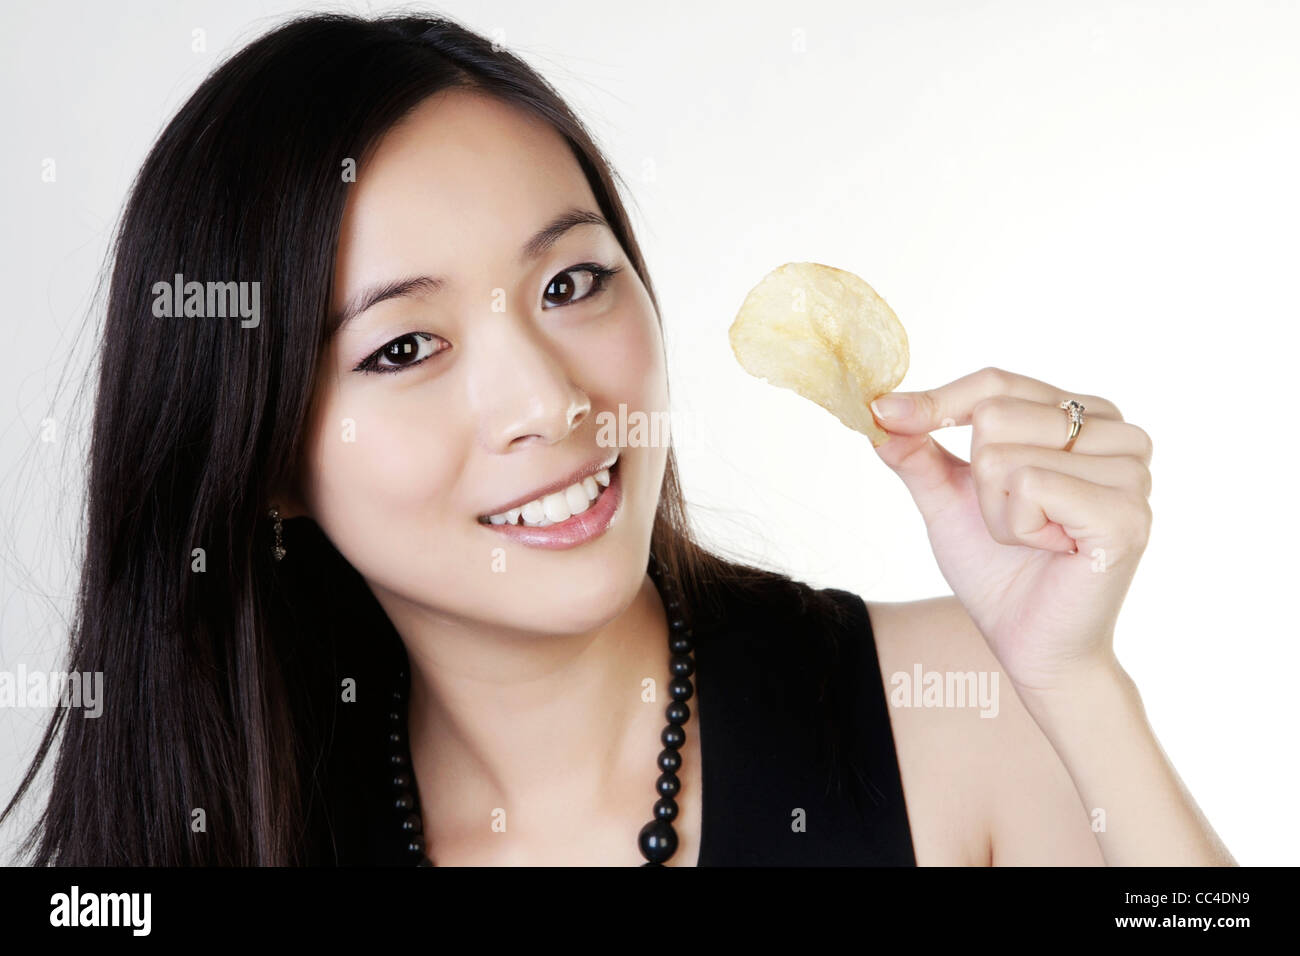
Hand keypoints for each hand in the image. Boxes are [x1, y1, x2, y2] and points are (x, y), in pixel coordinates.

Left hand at [869, 366, 1152, 692]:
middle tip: (1014, 524)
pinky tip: (1053, 550)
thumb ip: (918, 451)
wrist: (1030, 644)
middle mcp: (1118, 432)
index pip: (996, 382)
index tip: (881, 412)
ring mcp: (1130, 470)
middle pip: (995, 413)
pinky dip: (1018, 528)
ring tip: (1037, 539)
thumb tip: (879, 409)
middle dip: (978, 482)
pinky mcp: (1125, 512)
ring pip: (1003, 454)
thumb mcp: (948, 499)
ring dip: (998, 512)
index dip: (936, 399)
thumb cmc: (1000, 570)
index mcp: (1083, 415)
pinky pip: (1030, 486)